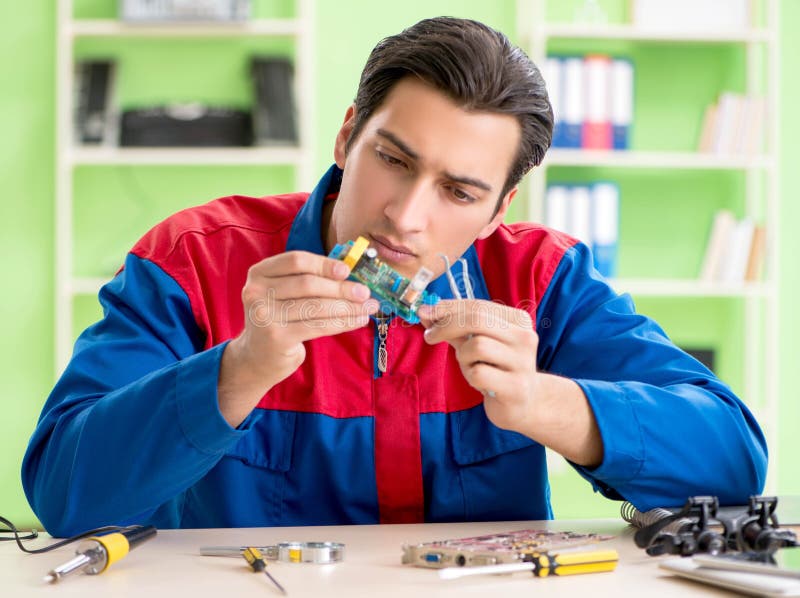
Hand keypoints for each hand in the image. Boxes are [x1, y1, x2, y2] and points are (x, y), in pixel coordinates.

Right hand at [219, 251, 378, 425]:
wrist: (258, 356)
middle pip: (308, 284)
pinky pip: (318, 326)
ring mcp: (264, 316)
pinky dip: (342, 322)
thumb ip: (308, 279)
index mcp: (259, 273)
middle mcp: (256, 292)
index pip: (296, 261)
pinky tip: (358, 321)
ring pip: (316, 307)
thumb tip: (349, 274)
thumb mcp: (284, 294)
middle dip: (341, 288)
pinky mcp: (277, 337)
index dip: (324, 264)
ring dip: (347, 307)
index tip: (346, 271)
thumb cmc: (280, 319)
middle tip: (365, 293)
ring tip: (368, 308)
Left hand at [418, 299, 602, 465]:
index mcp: (518, 320)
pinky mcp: (516, 387)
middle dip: (446, 325)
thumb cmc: (495, 369)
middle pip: (477, 320)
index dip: (447, 308)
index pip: (477, 306)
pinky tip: (480, 383)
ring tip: (470, 367)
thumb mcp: (476, 344)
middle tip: (429, 336)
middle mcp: (525, 337)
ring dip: (463, 356)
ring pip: (477, 346)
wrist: (524, 404)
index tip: (424, 311)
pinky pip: (478, 373)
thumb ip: (454, 328)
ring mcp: (523, 362)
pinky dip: (470, 376)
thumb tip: (426, 312)